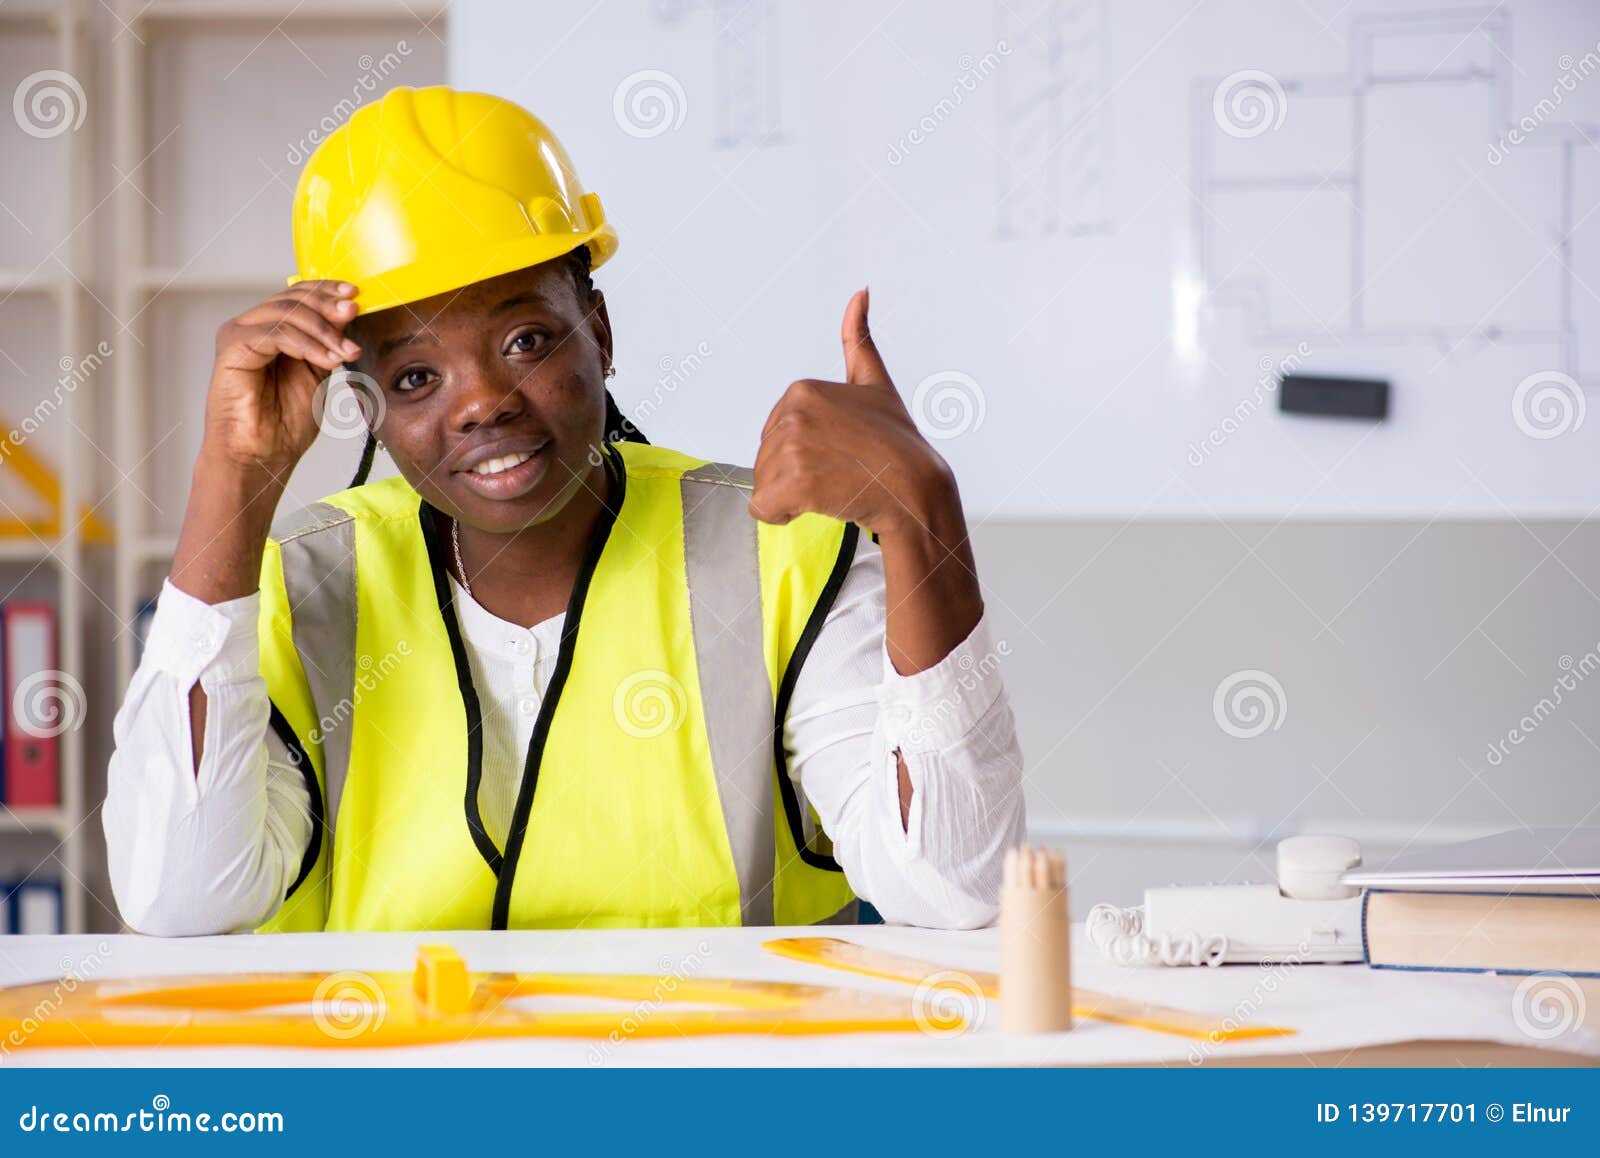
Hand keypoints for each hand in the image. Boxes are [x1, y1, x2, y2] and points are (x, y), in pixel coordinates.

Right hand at [202, 280, 362, 473]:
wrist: (262, 456)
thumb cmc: (284, 424)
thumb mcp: (318, 374)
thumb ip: (328, 343)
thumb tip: (347, 312)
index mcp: (272, 330)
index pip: (299, 295)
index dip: (327, 291)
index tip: (355, 295)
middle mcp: (253, 327)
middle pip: (293, 298)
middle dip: (328, 306)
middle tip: (353, 312)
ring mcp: (240, 335)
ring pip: (286, 312)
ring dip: (323, 329)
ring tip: (345, 351)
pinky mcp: (232, 347)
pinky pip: (275, 333)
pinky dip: (306, 344)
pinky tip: (326, 359)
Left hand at [749, 287, 956, 538]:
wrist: (916, 487)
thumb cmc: (897, 443)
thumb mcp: (874, 382)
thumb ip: (858, 339)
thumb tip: (860, 292)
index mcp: (801, 390)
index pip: (775, 435)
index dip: (803, 452)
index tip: (837, 453)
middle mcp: (792, 414)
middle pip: (766, 459)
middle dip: (794, 474)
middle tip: (837, 473)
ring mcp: (793, 447)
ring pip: (764, 484)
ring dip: (791, 497)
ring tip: (831, 487)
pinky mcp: (794, 482)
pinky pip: (761, 508)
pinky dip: (780, 515)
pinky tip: (813, 505)